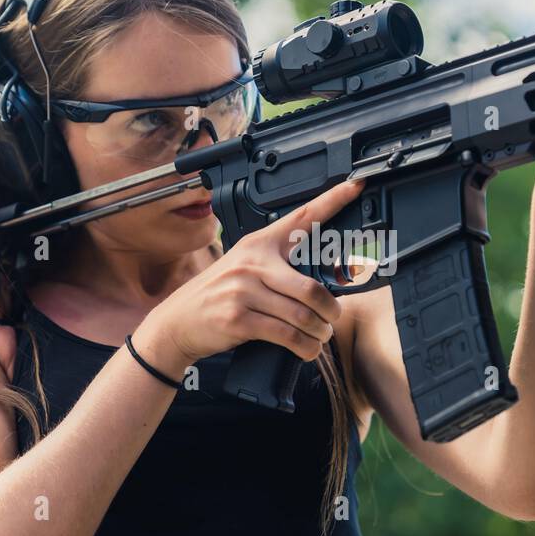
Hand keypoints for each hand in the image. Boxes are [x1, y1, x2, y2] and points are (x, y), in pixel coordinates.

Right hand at [132, 179, 366, 376]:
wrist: (177, 321)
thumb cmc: (219, 296)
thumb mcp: (245, 270)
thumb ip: (279, 269)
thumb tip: (328, 279)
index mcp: (259, 244)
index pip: (302, 218)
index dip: (332, 201)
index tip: (356, 186)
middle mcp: (252, 263)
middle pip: (311, 287)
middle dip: (330, 309)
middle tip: (332, 317)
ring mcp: (243, 291)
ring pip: (302, 315)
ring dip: (319, 332)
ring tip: (319, 336)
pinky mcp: (239, 319)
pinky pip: (286, 335)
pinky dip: (304, 347)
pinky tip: (306, 349)